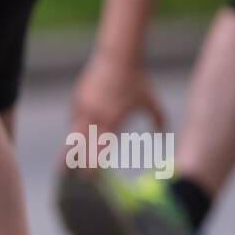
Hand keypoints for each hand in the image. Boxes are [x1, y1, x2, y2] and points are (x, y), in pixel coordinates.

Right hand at [64, 54, 166, 174]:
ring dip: (75, 143)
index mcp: (112, 119)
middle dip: (76, 161)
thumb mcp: (150, 99)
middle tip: (73, 174)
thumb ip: (158, 118)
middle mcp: (94, 116)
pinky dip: (77, 125)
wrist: (118, 55)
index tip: (90, 179)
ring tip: (72, 155)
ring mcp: (82, 107)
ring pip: (74, 132)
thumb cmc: (137, 79)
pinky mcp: (76, 99)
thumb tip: (162, 133)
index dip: (93, 165)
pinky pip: (73, 118)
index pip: (99, 149)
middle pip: (80, 145)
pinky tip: (81, 128)